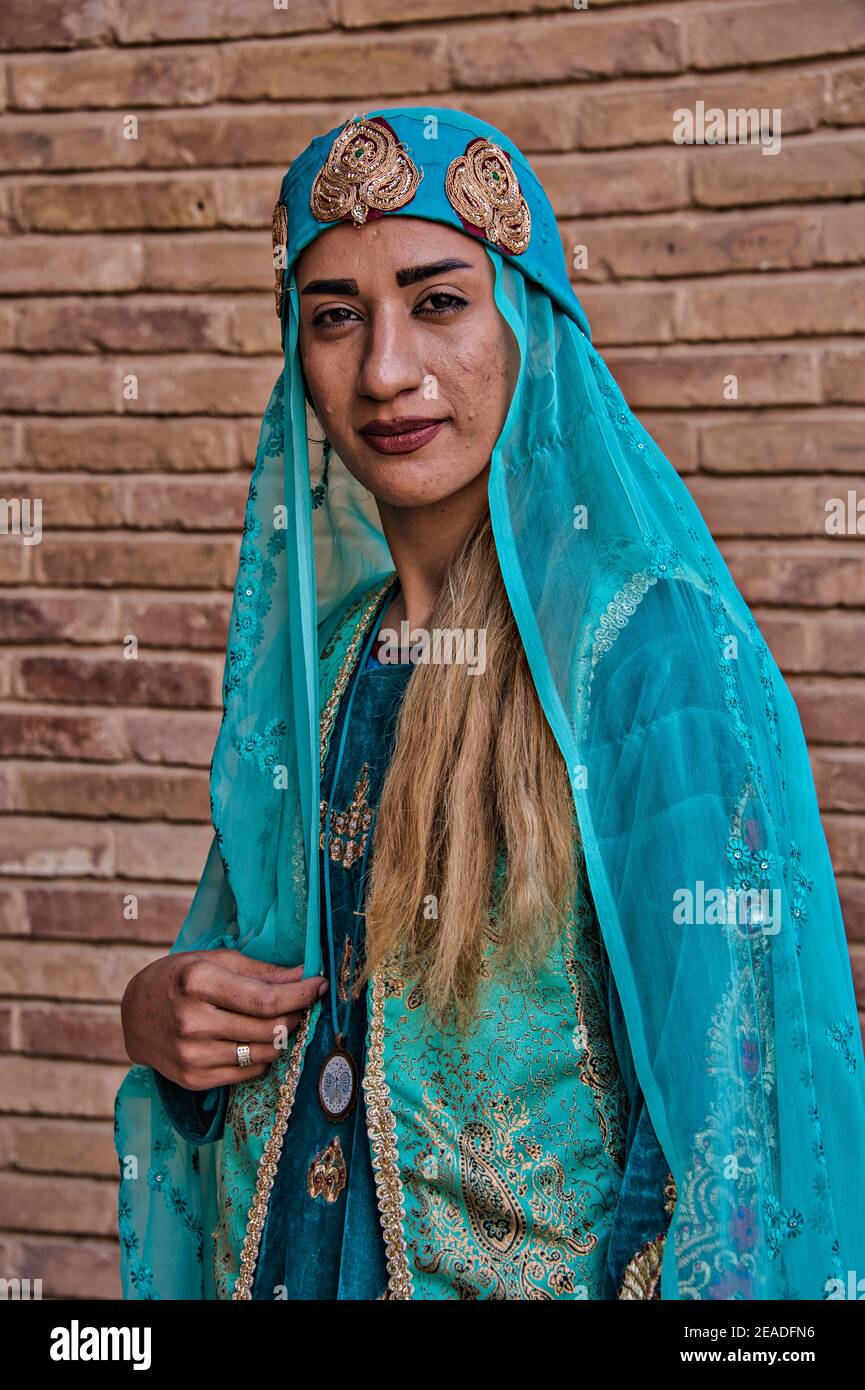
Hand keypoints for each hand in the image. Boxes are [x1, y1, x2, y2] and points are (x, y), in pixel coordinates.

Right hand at [120, 948, 328, 1089]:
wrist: (134, 1014)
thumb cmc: (179, 978)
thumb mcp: (214, 961)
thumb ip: (260, 971)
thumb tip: (304, 975)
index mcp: (197, 983)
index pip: (266, 999)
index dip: (300, 995)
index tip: (320, 985)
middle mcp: (192, 1022)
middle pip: (269, 1028)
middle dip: (296, 1015)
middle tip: (302, 1004)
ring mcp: (191, 1055)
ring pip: (263, 1053)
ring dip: (281, 1038)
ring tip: (280, 1022)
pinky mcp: (192, 1079)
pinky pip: (248, 1073)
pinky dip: (262, 1056)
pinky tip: (256, 1040)